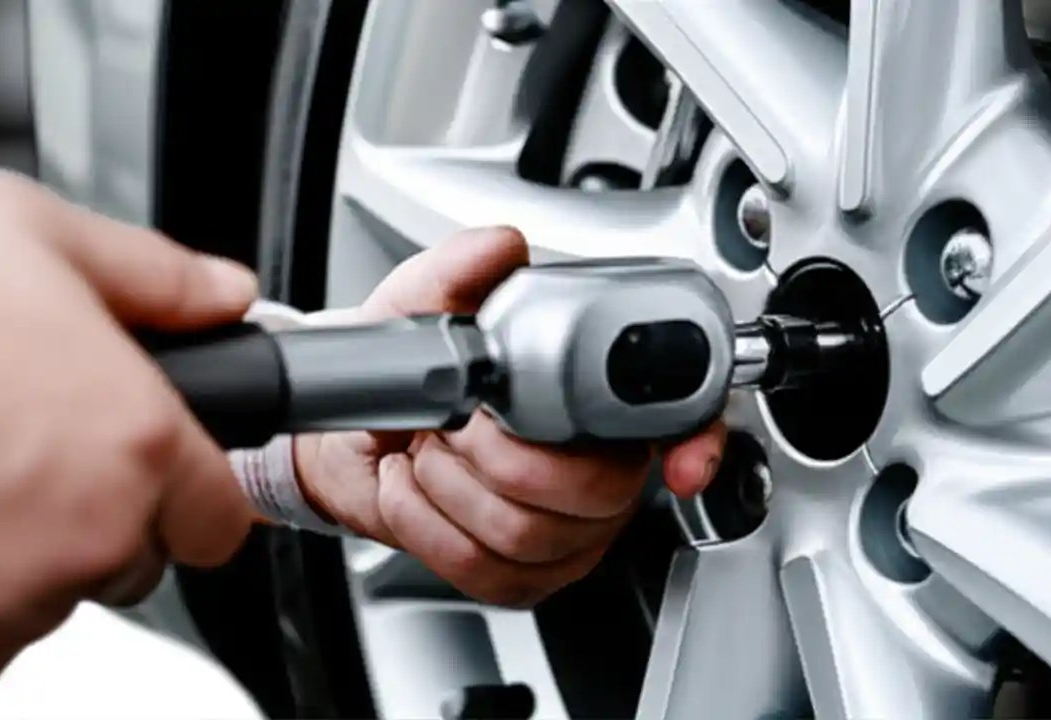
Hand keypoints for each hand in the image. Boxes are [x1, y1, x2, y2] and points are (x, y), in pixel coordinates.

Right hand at [0, 170, 256, 710]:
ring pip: (39, 602)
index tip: (156, 475)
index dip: (188, 492)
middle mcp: (86, 537)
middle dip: (89, 516)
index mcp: (135, 441)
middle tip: (8, 450)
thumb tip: (224, 293)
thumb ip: (156, 278)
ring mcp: (4, 608)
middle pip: (128, 558)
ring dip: (5, 559)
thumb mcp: (30, 230)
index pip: (219, 517)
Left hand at [294, 227, 726, 607]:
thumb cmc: (410, 375)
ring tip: (435, 448)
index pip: (682, 425)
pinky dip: (424, 520)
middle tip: (464, 421)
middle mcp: (595, 472)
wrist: (355, 436)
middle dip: (502, 453)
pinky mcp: (516, 578)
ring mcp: (561, 534)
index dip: (694, 445)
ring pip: (528, 532)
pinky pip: (479, 566)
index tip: (679, 462)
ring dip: (452, 483)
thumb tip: (500, 246)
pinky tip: (416, 487)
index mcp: (597, 399)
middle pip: (593, 491)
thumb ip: (460, 267)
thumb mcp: (423, 303)